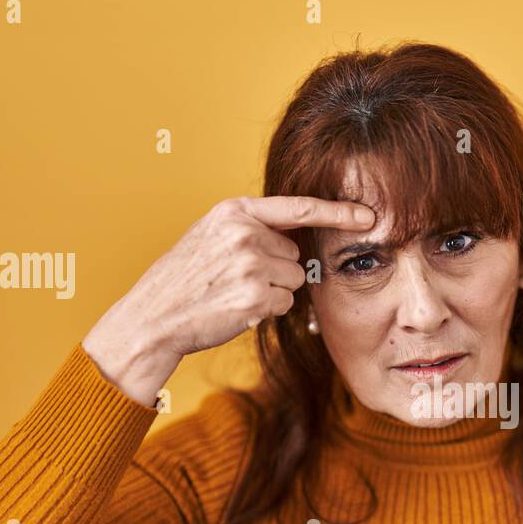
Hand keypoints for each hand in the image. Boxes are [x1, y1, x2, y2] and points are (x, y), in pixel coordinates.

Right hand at [82, 196, 373, 404]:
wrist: (154, 316)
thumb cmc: (185, 279)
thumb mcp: (212, 235)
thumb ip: (253, 229)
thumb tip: (298, 239)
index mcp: (235, 211)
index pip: (299, 208)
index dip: (338, 211)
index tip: (368, 215)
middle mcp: (245, 233)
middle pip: (296, 254)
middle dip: (277, 270)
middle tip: (236, 279)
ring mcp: (251, 264)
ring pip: (294, 281)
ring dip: (273, 292)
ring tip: (233, 293)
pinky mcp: (255, 296)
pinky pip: (284, 303)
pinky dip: (266, 310)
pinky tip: (235, 308)